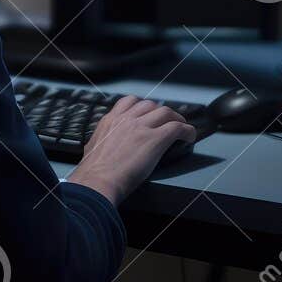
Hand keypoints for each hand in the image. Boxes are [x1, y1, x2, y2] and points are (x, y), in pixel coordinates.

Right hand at [66, 95, 195, 205]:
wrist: (98, 179)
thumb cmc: (93, 170)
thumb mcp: (93, 146)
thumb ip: (101, 139)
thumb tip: (102, 144)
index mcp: (111, 120)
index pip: (130, 102)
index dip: (142, 107)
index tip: (148, 114)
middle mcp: (127, 119)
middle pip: (150, 105)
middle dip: (160, 112)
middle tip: (166, 122)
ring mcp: (142, 127)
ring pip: (165, 112)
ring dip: (176, 118)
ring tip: (181, 127)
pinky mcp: (155, 139)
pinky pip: (177, 127)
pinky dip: (187, 130)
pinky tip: (189, 136)